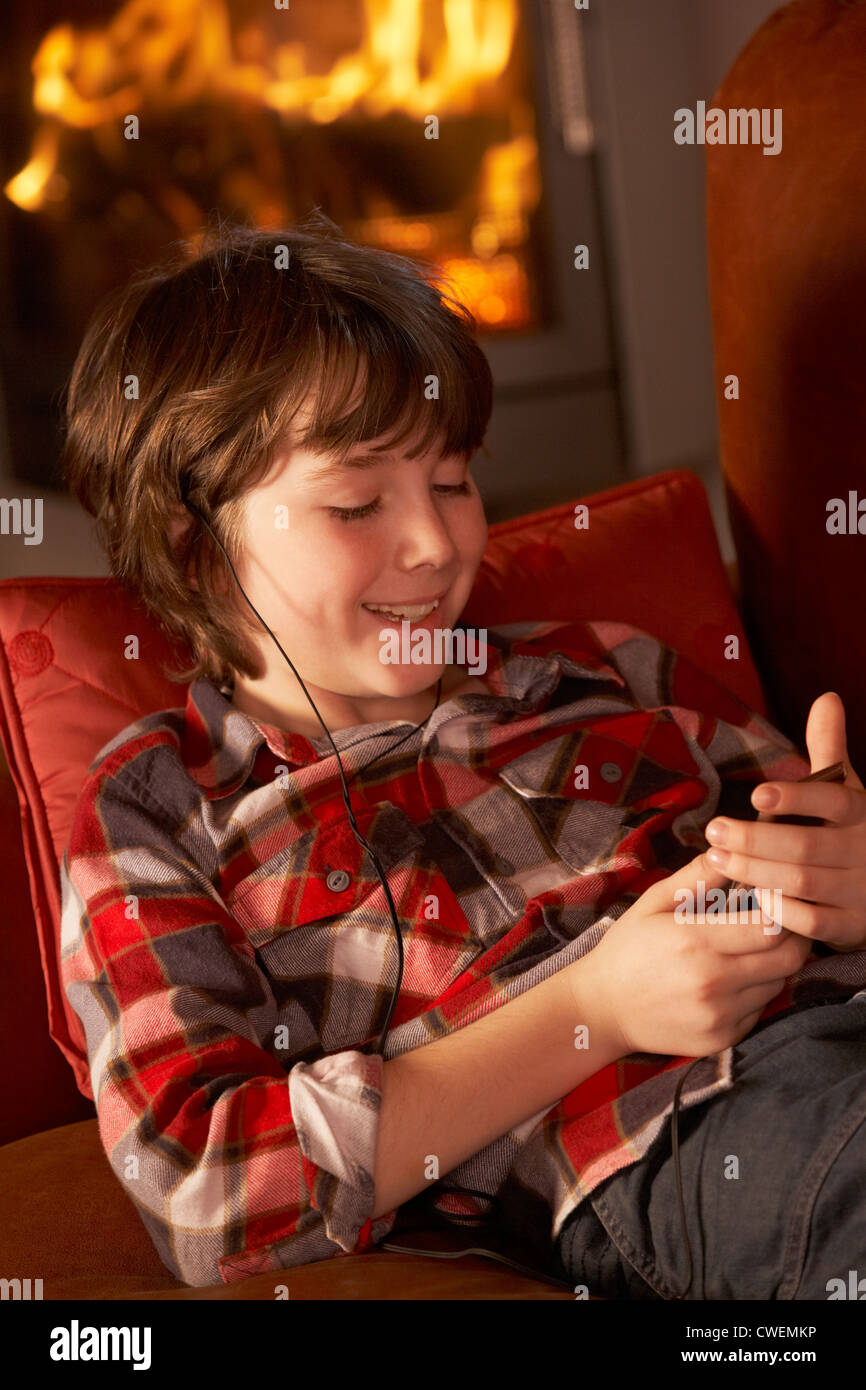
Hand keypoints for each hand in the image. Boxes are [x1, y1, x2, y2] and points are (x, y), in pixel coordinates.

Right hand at [575, 851, 812, 1058]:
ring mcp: (720, 1016)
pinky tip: (736, 978)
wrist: (602, 1008)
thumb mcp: (653, 902)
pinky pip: (761, 1010)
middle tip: (784, 920)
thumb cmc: (628, 948)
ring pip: (779, 984)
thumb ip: (697, 876)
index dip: (784, 908)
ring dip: (776, 963)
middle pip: (788, 958)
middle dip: (795, 935)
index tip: (777, 896)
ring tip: (755, 947)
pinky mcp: (723, 1039)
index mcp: (695, 942)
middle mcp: (713, 982)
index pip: (770, 926)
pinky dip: (758, 991)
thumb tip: (731, 846)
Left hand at [704, 692, 865, 951]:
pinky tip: (754, 896)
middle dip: (756, 839)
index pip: (833, 801)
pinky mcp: (850, 927)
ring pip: (803, 882)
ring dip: (756, 871)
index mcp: (860, 813)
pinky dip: (782, 911)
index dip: (797, 797)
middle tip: (714, 830)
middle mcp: (863, 850)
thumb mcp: (845, 791)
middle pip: (806, 845)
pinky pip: (812, 922)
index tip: (757, 795)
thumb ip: (829, 748)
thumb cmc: (850, 832)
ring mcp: (859, 891)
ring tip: (717, 858)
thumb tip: (826, 698)